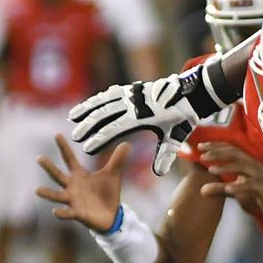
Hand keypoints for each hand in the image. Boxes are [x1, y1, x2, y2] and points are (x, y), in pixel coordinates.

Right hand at [36, 136, 129, 232]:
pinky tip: (55, 211)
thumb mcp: (113, 174)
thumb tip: (126, 143)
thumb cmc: (107, 193)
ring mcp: (73, 200)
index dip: (64, 147)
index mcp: (79, 175)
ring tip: (37, 190)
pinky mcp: (77, 213)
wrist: (111, 215)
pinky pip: (67, 213)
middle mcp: (72, 186)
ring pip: (57, 195)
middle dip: (49, 167)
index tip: (57, 134)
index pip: (69, 158)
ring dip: (48, 193)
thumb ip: (117, 160)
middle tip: (39, 158)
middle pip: (58, 175)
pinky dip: (61, 213)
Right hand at [68, 66, 227, 154]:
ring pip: (104, 101)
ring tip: (73, 117)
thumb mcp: (176, 137)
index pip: (115, 128)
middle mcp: (134, 103)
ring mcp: (132, 94)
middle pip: (104, 114)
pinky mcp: (132, 89)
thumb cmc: (183, 117)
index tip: (87, 147)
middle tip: (74, 136)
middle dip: (88, 125)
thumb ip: (166, 154)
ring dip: (87, 109)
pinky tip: (88, 106)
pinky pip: (110, 94)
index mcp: (142, 116)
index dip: (100, 138)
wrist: (190, 92)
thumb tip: (159, 173)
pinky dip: (97, 100)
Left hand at [196, 140, 262, 216]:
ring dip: (226, 167)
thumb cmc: (256, 192)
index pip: (230, 148)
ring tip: (211, 169)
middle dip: (218, 152)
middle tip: (203, 156)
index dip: (215, 146)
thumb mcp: (235, 189)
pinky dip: (239, 186)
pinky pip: (251, 184)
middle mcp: (252, 164)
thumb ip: (220, 188)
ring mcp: (259, 175)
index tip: (200, 146)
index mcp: (246, 161)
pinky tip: (228, 188)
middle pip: (235, 153)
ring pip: (242, 166)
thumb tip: (201, 190)